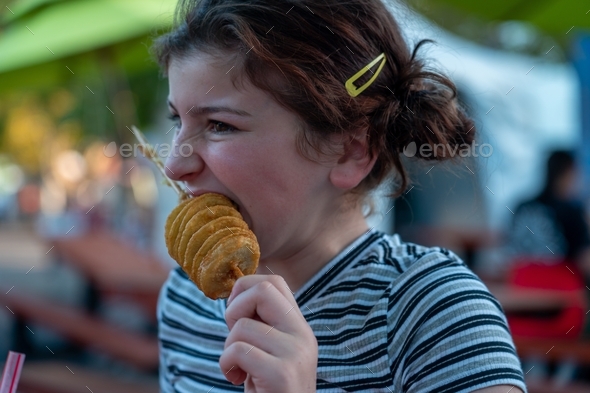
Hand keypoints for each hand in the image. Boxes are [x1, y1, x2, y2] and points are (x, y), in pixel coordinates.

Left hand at [220, 275, 317, 392]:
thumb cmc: (269, 390)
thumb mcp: (269, 352)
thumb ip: (262, 324)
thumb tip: (236, 290)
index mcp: (299, 327)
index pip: (274, 281)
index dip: (245, 287)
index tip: (234, 313)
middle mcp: (303, 335)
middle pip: (261, 290)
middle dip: (234, 308)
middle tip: (233, 335)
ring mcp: (295, 353)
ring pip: (242, 326)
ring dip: (228, 347)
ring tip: (237, 367)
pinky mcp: (282, 373)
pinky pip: (237, 350)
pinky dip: (225, 364)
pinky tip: (234, 379)